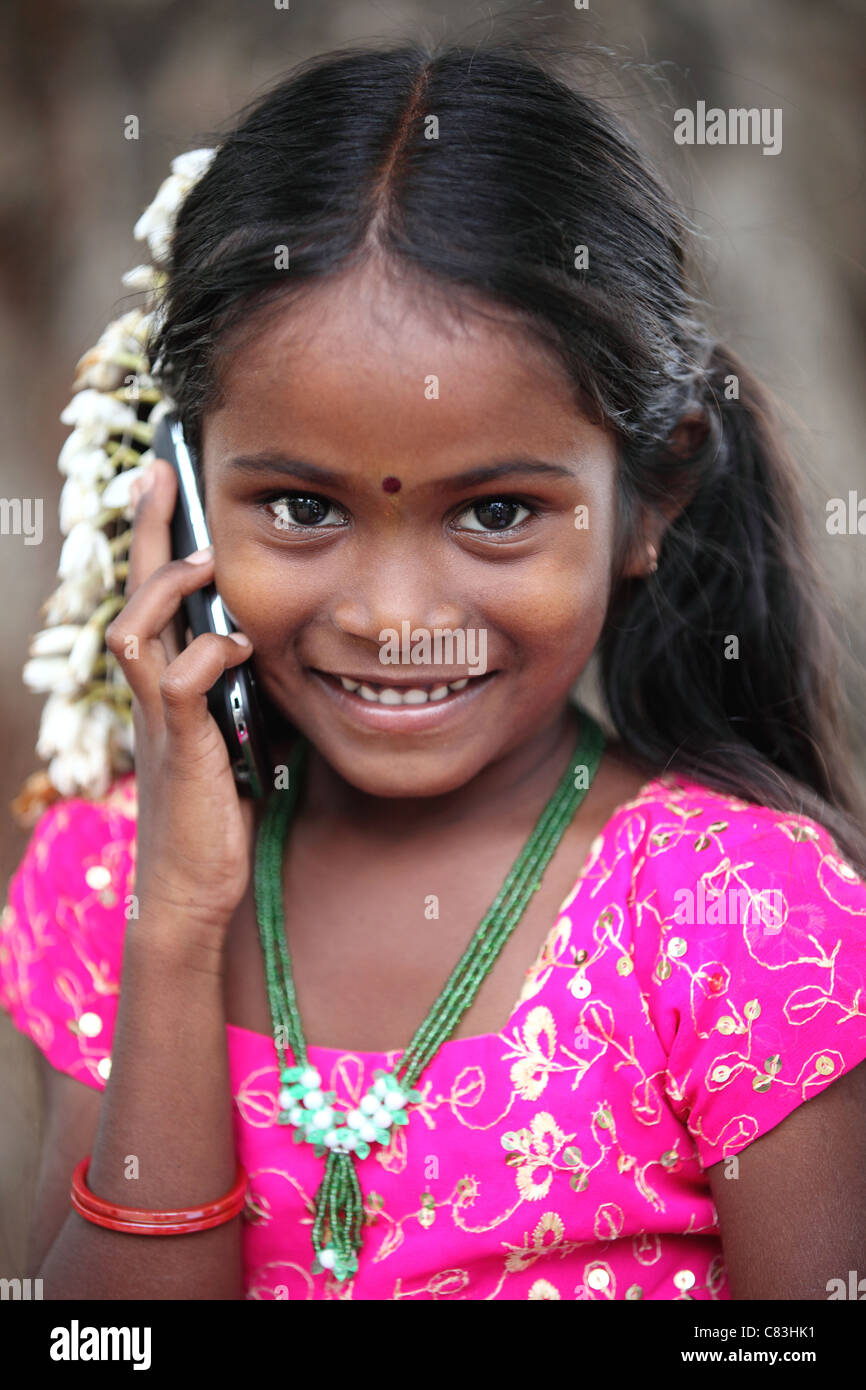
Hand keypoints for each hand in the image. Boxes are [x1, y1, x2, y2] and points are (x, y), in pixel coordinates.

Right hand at [105, 458, 260, 943]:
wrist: (193, 885)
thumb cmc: (219, 812)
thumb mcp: (239, 733)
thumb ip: (247, 688)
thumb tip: (281, 647)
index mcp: (165, 684)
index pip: (155, 598)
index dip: (158, 542)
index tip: (168, 487)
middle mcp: (151, 692)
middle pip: (134, 594)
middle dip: (148, 531)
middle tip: (161, 473)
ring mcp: (159, 718)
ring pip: (137, 629)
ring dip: (169, 588)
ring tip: (205, 561)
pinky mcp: (180, 746)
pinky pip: (179, 683)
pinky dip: (206, 655)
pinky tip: (237, 648)